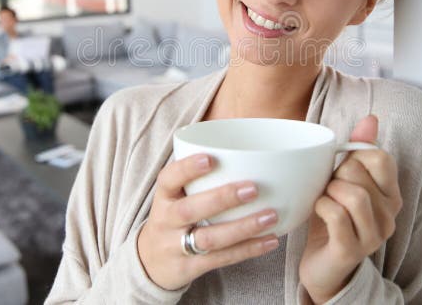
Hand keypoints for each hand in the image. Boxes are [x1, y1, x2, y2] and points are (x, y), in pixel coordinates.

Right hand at [137, 154, 280, 289]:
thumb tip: (247, 154)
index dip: (186, 169)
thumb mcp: (176, 196)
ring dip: (243, 227)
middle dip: (222, 198)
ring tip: (270, 216)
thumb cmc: (174, 217)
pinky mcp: (190, 268)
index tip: (210, 158)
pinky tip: (270, 240)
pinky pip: (222, 259)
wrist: (151, 262)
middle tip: (253, 188)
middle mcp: (166, 221)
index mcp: (164, 196)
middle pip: (189, 210)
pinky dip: (248, 249)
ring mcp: (176, 247)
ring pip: (209, 238)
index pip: (168, 179)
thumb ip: (200, 178)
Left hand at [299, 115, 402, 303]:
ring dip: (329, 191)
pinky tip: (318, 211)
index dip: (354, 156)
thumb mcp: (345, 179)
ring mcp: (373, 235)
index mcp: (391, 194)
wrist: (323, 265)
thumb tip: (371, 118)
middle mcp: (390, 215)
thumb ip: (359, 149)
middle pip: (360, 172)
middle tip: (329, 187)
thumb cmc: (333, 217)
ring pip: (353, 194)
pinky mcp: (352, 250)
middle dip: (336, 173)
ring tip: (325, 198)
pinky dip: (321, 207)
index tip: (342, 169)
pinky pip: (336, 215)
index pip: (380, 157)